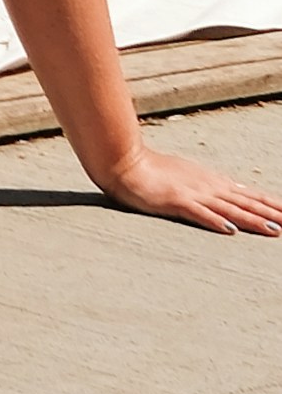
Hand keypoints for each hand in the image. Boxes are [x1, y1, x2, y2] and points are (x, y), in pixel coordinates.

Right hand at [94, 148, 281, 238]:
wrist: (126, 162)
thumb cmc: (154, 170)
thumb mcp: (189, 176)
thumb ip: (212, 186)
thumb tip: (235, 189)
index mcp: (212, 182)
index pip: (249, 195)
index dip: (271, 204)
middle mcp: (209, 187)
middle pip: (246, 203)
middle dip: (272, 214)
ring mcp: (193, 194)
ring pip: (229, 209)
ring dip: (252, 220)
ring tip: (274, 230)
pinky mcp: (175, 201)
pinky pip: (198, 213)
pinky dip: (215, 221)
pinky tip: (229, 230)